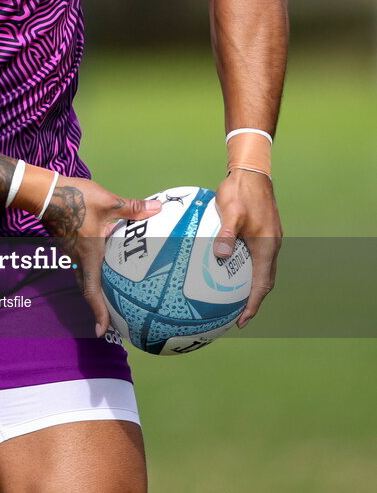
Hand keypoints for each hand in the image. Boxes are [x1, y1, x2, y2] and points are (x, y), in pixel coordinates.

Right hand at [40, 177, 160, 336]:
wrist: (46, 193)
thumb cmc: (75, 199)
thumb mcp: (108, 202)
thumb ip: (133, 208)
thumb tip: (159, 209)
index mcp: (90, 255)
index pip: (92, 291)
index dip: (98, 312)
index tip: (103, 332)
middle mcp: (79, 259)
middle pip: (89, 289)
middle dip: (101, 306)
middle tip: (115, 320)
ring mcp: (72, 253)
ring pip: (86, 277)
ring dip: (97, 289)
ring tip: (113, 297)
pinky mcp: (70, 245)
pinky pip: (83, 266)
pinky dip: (94, 274)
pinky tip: (105, 267)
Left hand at [213, 170, 282, 326]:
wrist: (252, 171)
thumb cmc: (241, 191)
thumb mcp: (231, 212)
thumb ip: (227, 234)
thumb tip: (220, 255)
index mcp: (267, 246)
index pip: (262, 284)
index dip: (253, 304)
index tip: (242, 321)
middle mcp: (271, 245)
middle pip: (264, 281)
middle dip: (253, 301)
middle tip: (237, 316)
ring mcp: (268, 238)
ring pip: (262, 270)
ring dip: (251, 286)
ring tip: (234, 299)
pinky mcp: (262, 231)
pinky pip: (257, 258)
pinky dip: (248, 270)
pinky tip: (231, 269)